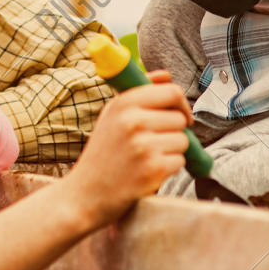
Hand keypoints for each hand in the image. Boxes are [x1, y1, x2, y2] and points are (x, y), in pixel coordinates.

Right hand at [62, 71, 190, 227]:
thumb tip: (166, 75)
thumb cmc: (102, 153)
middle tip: (153, 143)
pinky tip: (148, 172)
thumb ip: (139, 93)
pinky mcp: (153, 169)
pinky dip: (169, 168)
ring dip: (172, 151)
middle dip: (173, 132)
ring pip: (183, 140)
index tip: (179, 115)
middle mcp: (132, 121)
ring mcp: (143, 145)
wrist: (84, 194)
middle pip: (180, 118)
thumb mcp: (112, 116)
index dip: (180, 104)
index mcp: (123, 103)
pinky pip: (180, 161)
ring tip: (148, 158)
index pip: (171, 91)